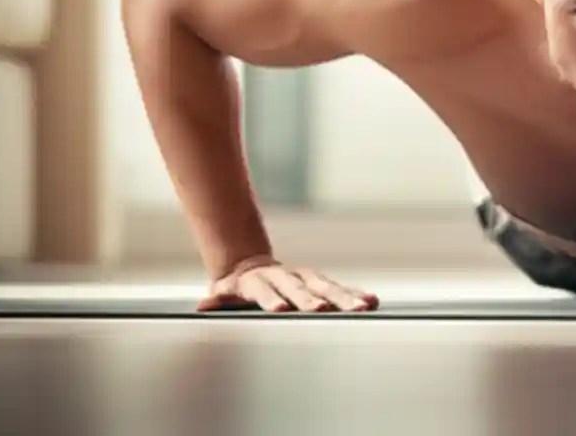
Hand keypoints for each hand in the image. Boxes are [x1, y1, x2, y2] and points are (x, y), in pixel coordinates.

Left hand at [197, 255, 379, 312]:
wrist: (253, 265)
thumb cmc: (238, 287)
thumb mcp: (224, 290)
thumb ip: (218, 298)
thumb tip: (204, 305)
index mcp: (261, 280)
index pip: (266, 290)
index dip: (273, 299)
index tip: (281, 309)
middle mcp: (287, 276)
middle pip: (300, 288)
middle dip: (312, 299)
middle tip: (323, 309)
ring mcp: (306, 277)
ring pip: (326, 287)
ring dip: (344, 298)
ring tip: (361, 308)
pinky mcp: (321, 282)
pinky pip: (340, 288)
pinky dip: (356, 294)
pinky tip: (372, 301)